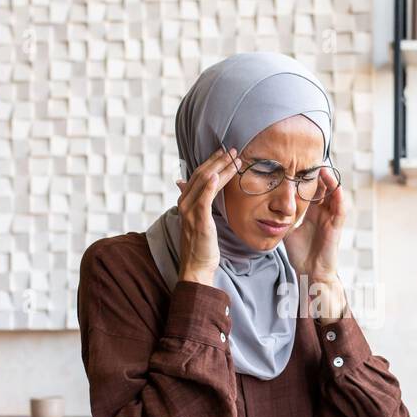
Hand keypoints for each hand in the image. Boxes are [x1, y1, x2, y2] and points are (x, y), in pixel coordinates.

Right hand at [174, 146, 238, 285]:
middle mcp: (184, 203)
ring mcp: (190, 212)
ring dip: (220, 169)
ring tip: (234, 159)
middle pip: (201, 175)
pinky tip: (218, 176)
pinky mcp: (199, 221)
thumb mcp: (196, 219)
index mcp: (185, 201)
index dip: (212, 162)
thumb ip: (194, 200)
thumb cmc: (200, 245)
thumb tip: (181, 182)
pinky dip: (209, 186)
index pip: (198, 175)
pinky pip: (203, 200)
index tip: (226, 153)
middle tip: (234, 150)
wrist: (196, 266)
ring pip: (205, 183)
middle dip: (218, 161)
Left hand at [283, 168, 348, 318]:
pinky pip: (340, 207)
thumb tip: (264, 206)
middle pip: (323, 186)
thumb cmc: (300, 253)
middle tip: (310, 158)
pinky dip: (338, 195)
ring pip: (334, 193)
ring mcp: (331, 217)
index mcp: (312, 211)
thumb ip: (281, 216)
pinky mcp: (337, 226)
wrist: (310, 271)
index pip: (311, 188)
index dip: (305, 176)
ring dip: (329, 180)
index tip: (296, 163)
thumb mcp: (287, 229)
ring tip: (322, 166)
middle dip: (318, 173)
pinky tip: (333, 184)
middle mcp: (323, 212)